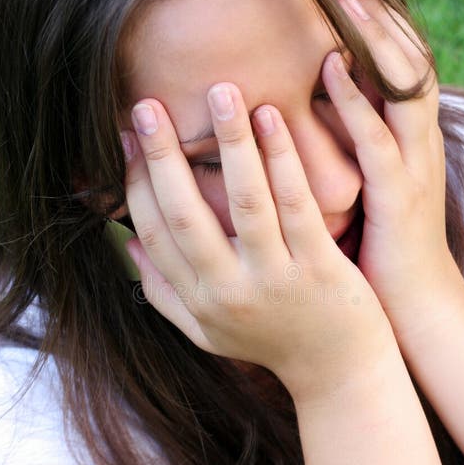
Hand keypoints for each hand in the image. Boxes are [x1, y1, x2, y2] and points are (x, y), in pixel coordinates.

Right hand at [122, 83, 392, 400]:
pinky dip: (283, 159)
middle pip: (185, 214)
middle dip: (163, 156)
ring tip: (222, 91)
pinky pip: (297, 204)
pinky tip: (272, 118)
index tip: (124, 138)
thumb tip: (130, 246)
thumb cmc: (271, 342)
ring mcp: (276, 279)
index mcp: (198, 300)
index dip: (135, 183)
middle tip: (146, 105)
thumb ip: (166, 293)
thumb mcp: (208, 332)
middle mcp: (228, 292)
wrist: (339, 373)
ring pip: (245, 201)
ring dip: (230, 143)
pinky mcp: (320, 267)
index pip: (154, 232)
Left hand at [324, 0, 463, 341]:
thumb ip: (336, 159)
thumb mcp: (357, 195)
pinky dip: (359, 102)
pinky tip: (333, 70)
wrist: (411, 313)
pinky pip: (381, 140)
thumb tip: (289, 129)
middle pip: (410, 64)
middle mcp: (417, 148)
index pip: (399, 72)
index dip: (376, 30)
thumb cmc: (372, 257)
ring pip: (405, 88)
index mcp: (406, 146)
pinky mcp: (400, 199)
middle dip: (379, 19)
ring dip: (374, 41)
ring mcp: (413, 170)